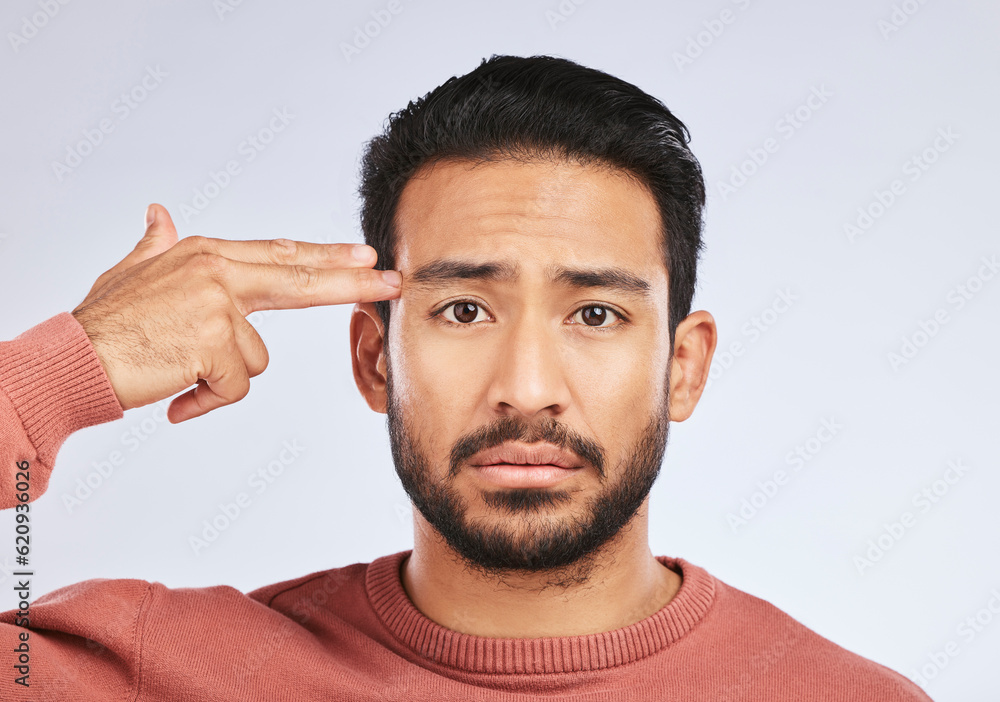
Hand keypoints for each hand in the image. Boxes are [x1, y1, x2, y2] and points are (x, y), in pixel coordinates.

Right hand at [71, 203, 400, 422]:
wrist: (71, 358)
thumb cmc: (104, 322)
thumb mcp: (131, 273)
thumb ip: (154, 244)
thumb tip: (158, 213)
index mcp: (207, 255)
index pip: (281, 255)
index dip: (326, 257)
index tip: (364, 256)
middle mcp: (217, 270)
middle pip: (300, 278)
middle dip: (352, 282)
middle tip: (394, 281)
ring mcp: (217, 303)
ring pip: (255, 359)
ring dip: (219, 378)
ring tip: (177, 371)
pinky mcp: (212, 340)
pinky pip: (233, 386)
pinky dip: (205, 399)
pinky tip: (175, 392)